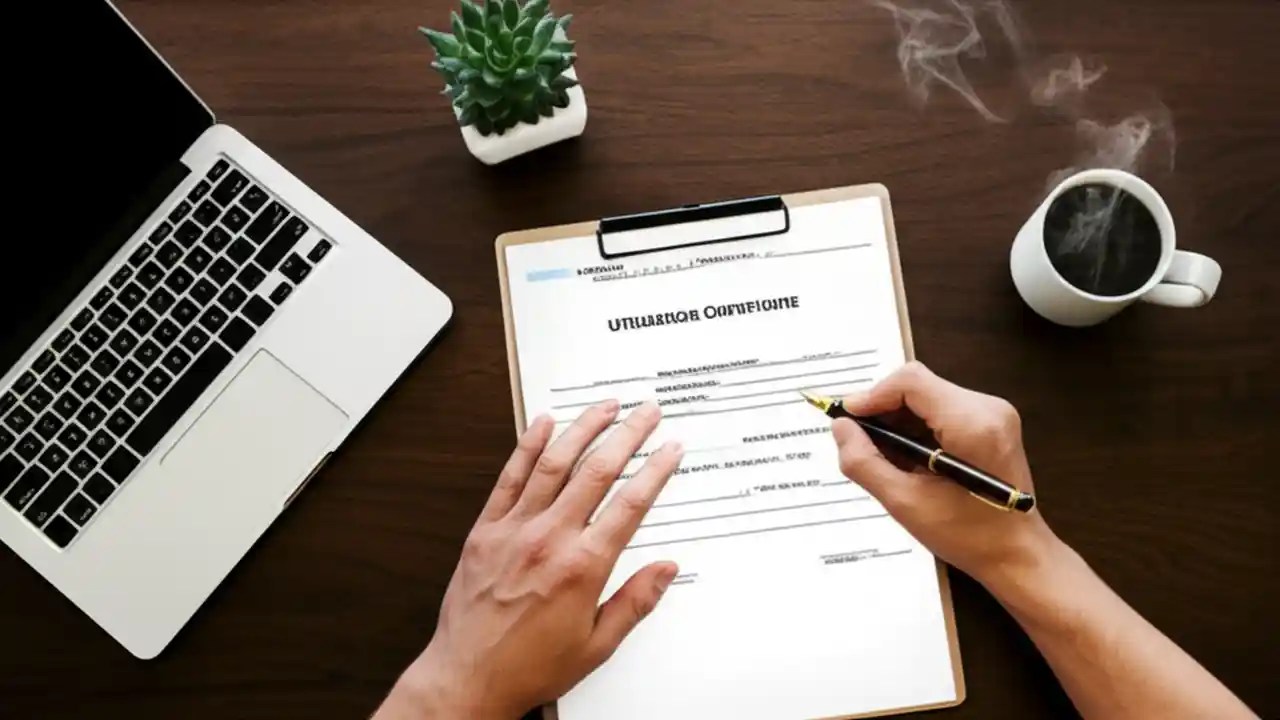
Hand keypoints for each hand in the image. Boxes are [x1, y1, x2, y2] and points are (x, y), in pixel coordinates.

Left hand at [375, 401, 683, 719]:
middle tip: (646, 412)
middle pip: (598, 471)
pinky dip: (527, 446)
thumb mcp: (597, 645)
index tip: (670, 450)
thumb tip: (666, 569)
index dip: (656, 470)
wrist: (468, 678)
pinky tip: (543, 424)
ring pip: (555, 463)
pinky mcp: (486, 530)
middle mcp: (549, 539)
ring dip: (583, 428)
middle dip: (628, 435)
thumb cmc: (529, 667)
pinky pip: (510, 477)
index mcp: (583, 567)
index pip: (631, 504)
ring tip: (604, 407)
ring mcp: (514, 530)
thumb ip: (635, 601)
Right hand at [831, 362, 1059, 586]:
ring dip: (898, 420)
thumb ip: (865, 463)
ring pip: (927, 396)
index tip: (847, 420)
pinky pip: (941, 408)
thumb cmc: (969, 535)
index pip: (911, 382)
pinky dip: (916, 426)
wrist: (1019, 555)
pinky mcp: (991, 422)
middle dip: (883, 409)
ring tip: (884, 456)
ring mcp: (993, 413)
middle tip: (860, 442)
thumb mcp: (906, 503)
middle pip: (918, 386)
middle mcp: (987, 408)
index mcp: (972, 423)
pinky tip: (908, 457)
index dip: (872, 395)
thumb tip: (840, 428)